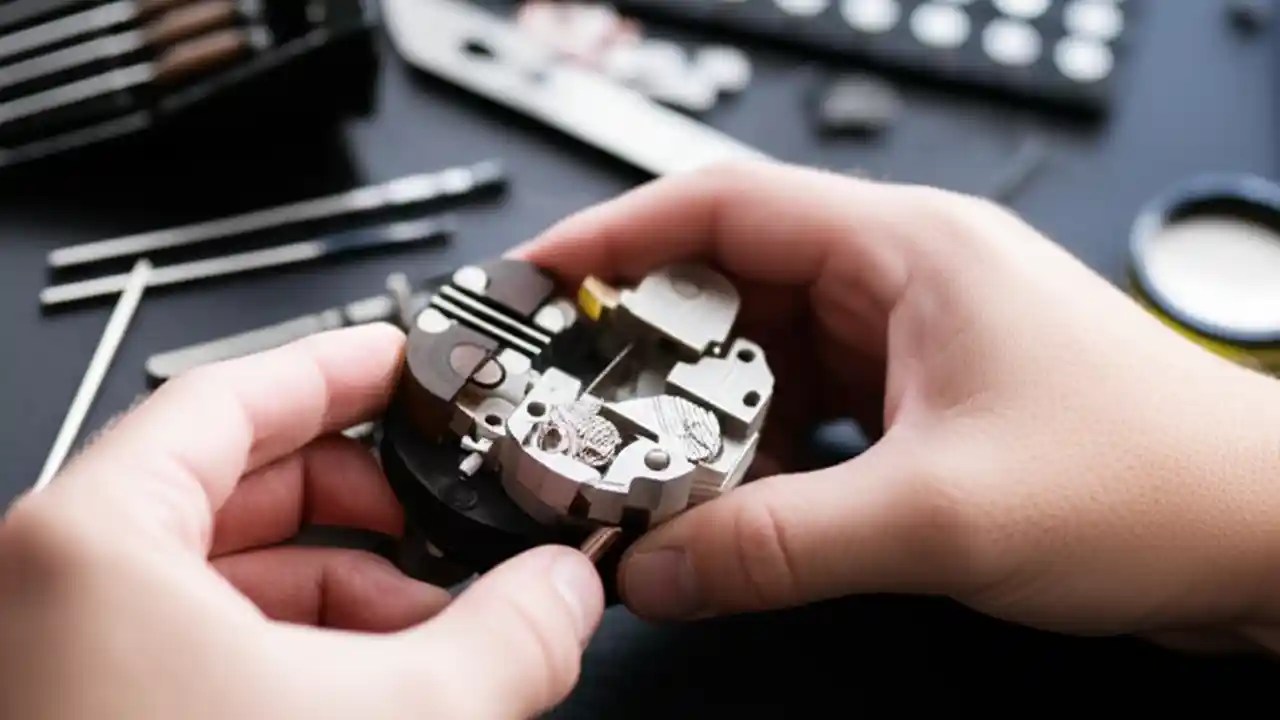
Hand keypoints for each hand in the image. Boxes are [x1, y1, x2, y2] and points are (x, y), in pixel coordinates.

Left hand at [0, 324, 603, 718]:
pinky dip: (294, 651)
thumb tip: (564, 595)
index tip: (401, 363)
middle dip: (361, 497)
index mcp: (87, 546)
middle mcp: (48, 593)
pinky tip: (374, 685)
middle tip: (444, 504)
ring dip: (340, 587)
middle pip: (232, 484)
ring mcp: (58, 663)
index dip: (338, 370)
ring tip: (432, 622)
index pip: (233, 398)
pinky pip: (197, 647)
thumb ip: (507, 636)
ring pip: (219, 577)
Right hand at [517, 160, 1279, 653]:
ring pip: (767, 348)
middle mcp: (902, 278)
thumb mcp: (938, 516)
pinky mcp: (924, 396)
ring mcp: (913, 337)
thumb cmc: (1154, 480)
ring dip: (706, 404)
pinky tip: (737, 489)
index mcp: (904, 250)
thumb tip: (664, 567)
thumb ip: (781, 546)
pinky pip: (807, 401)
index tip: (542, 277)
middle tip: (580, 398)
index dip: (615, 235)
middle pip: (732, 280)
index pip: (720, 205)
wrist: (1260, 539)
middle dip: (649, 342)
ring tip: (649, 455)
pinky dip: (759, 443)